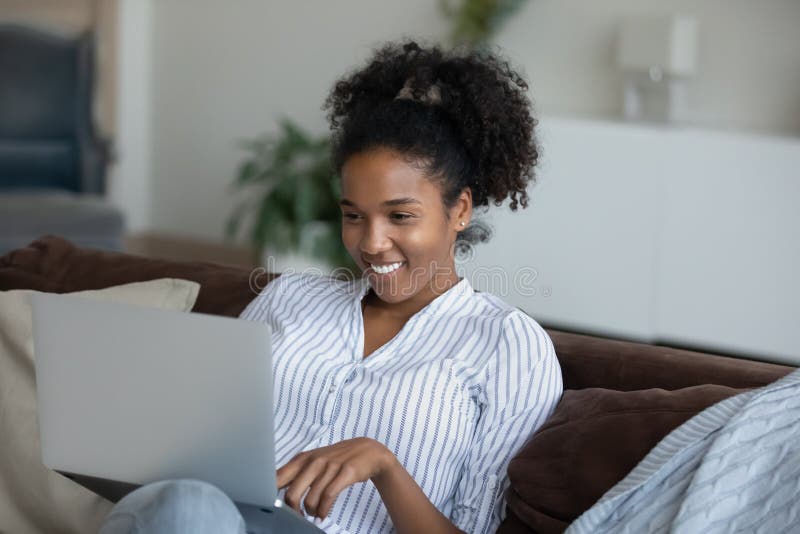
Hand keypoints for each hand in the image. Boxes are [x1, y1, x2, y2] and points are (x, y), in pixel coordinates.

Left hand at [276, 437, 395, 518]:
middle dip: (293, 512)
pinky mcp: (346, 472)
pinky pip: (329, 497)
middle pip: (291, 495)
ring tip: (315, 514)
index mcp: (302, 459)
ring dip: (311, 512)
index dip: (271, 495)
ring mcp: (330, 466)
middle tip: (298, 517)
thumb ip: (295, 474)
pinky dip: (324, 511)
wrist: (368, 451)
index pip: (278, 478)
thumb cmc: (336, 459)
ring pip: (311, 499)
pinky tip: (323, 514)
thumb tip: (275, 491)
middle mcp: (314, 461)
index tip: (275, 507)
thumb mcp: (313, 461)